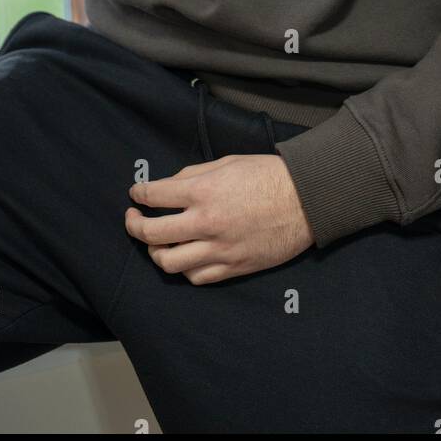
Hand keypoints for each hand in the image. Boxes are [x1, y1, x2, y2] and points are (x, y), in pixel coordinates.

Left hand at [125, 153, 315, 283]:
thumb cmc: (269, 175)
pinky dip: (184, 270)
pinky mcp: (233, 267)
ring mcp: (219, 249)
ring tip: (156, 243)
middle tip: (134, 219)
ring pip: (169, 262)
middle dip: (135, 225)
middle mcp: (206, 222)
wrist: (306, 199)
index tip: (137, 194)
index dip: (139, 194)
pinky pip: (197, 277)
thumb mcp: (227, 162)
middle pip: (152, 233)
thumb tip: (169, 186)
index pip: (154, 195)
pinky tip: (185, 258)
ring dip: (155, 252)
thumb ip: (194, 175)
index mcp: (203, 191)